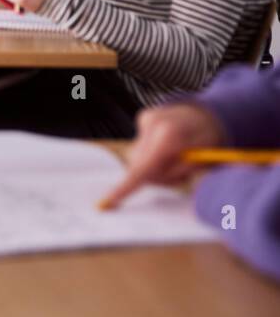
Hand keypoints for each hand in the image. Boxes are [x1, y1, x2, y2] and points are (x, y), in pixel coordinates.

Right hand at [99, 104, 225, 209]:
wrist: (209, 114)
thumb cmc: (211, 139)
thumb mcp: (204, 159)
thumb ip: (181, 169)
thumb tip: (154, 177)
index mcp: (170, 135)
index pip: (143, 166)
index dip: (125, 186)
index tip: (106, 202)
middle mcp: (153, 124)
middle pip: (139, 166)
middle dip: (156, 175)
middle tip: (181, 174)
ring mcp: (146, 120)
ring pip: (138, 159)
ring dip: (154, 166)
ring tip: (177, 160)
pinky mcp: (144, 119)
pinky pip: (141, 148)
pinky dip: (153, 155)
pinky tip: (168, 148)